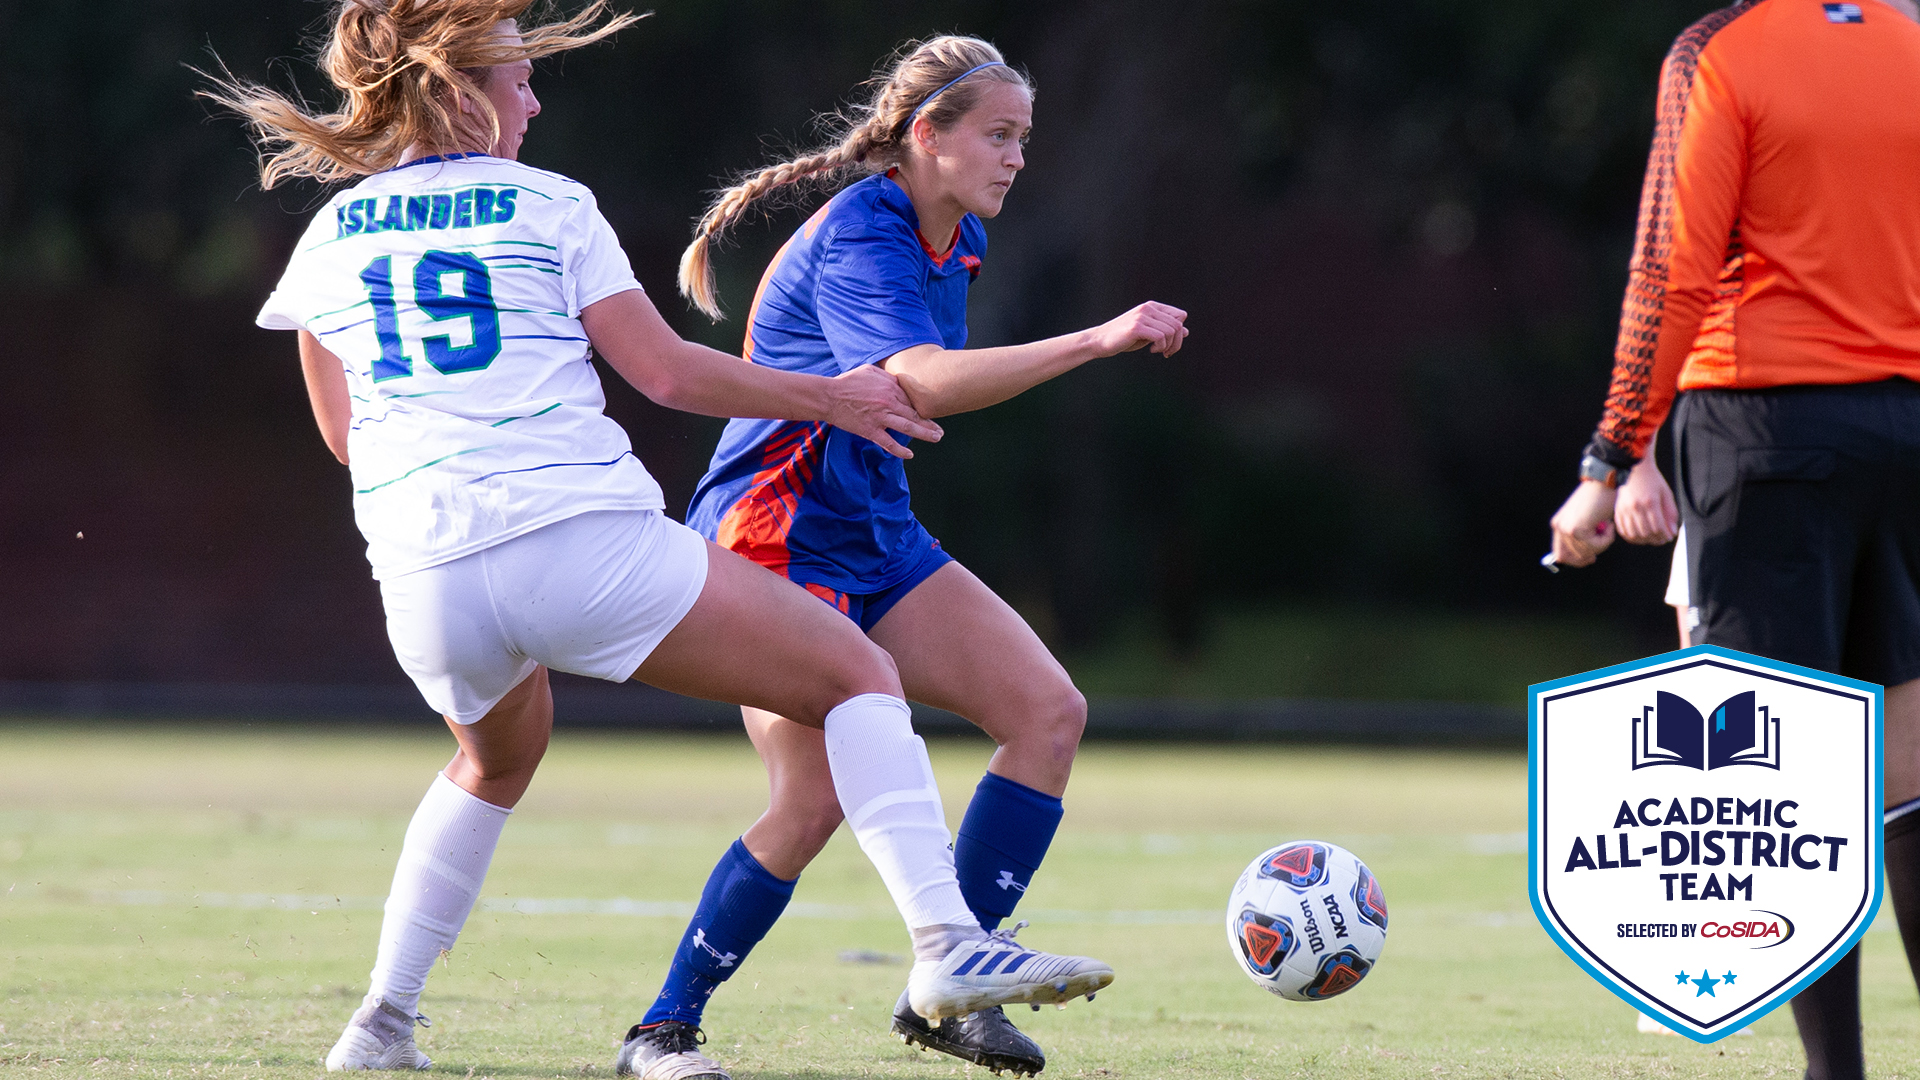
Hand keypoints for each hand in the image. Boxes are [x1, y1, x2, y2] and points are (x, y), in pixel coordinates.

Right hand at [826, 364, 942, 458]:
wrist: (829, 396)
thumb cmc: (848, 382)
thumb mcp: (870, 371)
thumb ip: (887, 377)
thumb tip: (899, 382)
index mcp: (890, 388)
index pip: (912, 399)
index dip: (922, 407)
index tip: (931, 413)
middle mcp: (889, 403)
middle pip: (915, 414)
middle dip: (930, 423)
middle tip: (940, 431)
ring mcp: (881, 418)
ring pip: (908, 428)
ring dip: (924, 434)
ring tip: (936, 438)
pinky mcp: (871, 431)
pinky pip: (889, 443)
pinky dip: (900, 451)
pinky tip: (910, 455)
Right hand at [1090, 302, 1188, 357]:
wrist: (1101, 341)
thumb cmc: (1125, 338)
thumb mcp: (1149, 333)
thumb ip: (1166, 330)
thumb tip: (1186, 331)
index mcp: (1152, 307)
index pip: (1181, 315)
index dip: (1180, 332)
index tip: (1170, 344)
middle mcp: (1148, 308)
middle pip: (1178, 325)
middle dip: (1176, 343)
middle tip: (1166, 353)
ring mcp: (1142, 316)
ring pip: (1171, 331)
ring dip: (1168, 346)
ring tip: (1157, 351)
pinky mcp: (1136, 327)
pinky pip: (1160, 336)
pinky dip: (1160, 347)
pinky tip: (1151, 350)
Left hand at [1549, 481, 1618, 567]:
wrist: (1605, 482)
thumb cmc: (1601, 498)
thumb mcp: (1587, 519)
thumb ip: (1582, 537)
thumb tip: (1586, 558)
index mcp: (1559, 525)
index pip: (1560, 555)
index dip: (1577, 561)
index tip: (1591, 558)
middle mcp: (1559, 527)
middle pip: (1575, 557)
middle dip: (1593, 551)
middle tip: (1604, 536)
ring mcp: (1566, 529)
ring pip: (1588, 552)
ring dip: (1603, 542)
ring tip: (1607, 525)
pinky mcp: (1576, 530)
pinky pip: (1596, 546)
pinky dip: (1607, 539)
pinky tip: (1609, 524)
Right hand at [1615, 458, 1678, 544]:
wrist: (1633, 468)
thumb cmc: (1652, 479)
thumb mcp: (1666, 493)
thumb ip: (1671, 512)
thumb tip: (1672, 531)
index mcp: (1650, 502)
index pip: (1658, 527)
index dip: (1664, 535)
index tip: (1669, 536)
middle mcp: (1636, 507)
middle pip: (1646, 533)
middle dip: (1656, 539)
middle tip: (1662, 539)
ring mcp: (1625, 509)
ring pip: (1633, 534)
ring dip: (1644, 540)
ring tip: (1651, 539)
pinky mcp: (1618, 511)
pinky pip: (1623, 530)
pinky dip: (1631, 537)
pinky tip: (1638, 536)